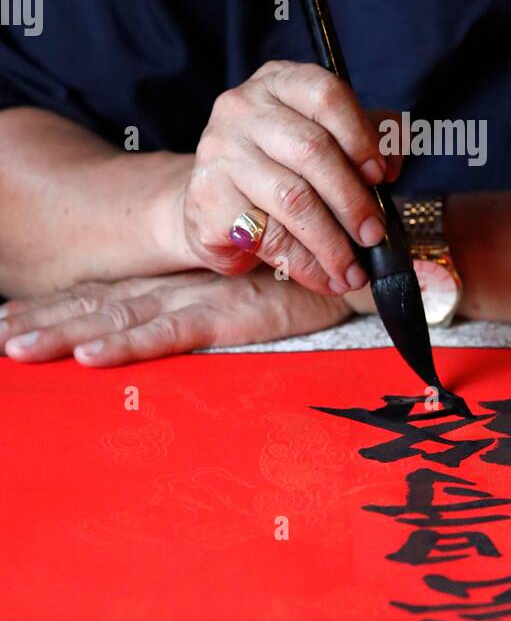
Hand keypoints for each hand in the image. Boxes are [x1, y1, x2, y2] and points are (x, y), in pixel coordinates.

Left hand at [0, 267, 350, 365]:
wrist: (365, 261)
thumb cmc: (312, 277)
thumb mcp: (263, 301)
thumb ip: (241, 309)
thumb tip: (288, 316)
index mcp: (184, 287)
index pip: (112, 299)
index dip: (61, 308)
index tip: (9, 322)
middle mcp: (183, 291)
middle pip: (101, 309)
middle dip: (45, 323)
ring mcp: (203, 302)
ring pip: (121, 320)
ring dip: (64, 333)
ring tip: (12, 348)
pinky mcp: (232, 315)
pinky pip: (173, 333)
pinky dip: (131, 345)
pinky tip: (90, 358)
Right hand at [170, 62, 400, 296]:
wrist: (215, 202)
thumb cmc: (283, 167)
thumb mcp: (329, 139)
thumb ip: (371, 138)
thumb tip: (392, 163)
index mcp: (278, 82)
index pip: (326, 96)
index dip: (361, 137)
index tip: (381, 176)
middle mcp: (242, 109)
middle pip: (312, 151)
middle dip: (352, 201)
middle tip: (374, 235)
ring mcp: (219, 153)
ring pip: (292, 199)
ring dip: (332, 243)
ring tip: (353, 271)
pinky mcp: (207, 201)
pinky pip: (267, 236)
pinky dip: (304, 264)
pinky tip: (324, 277)